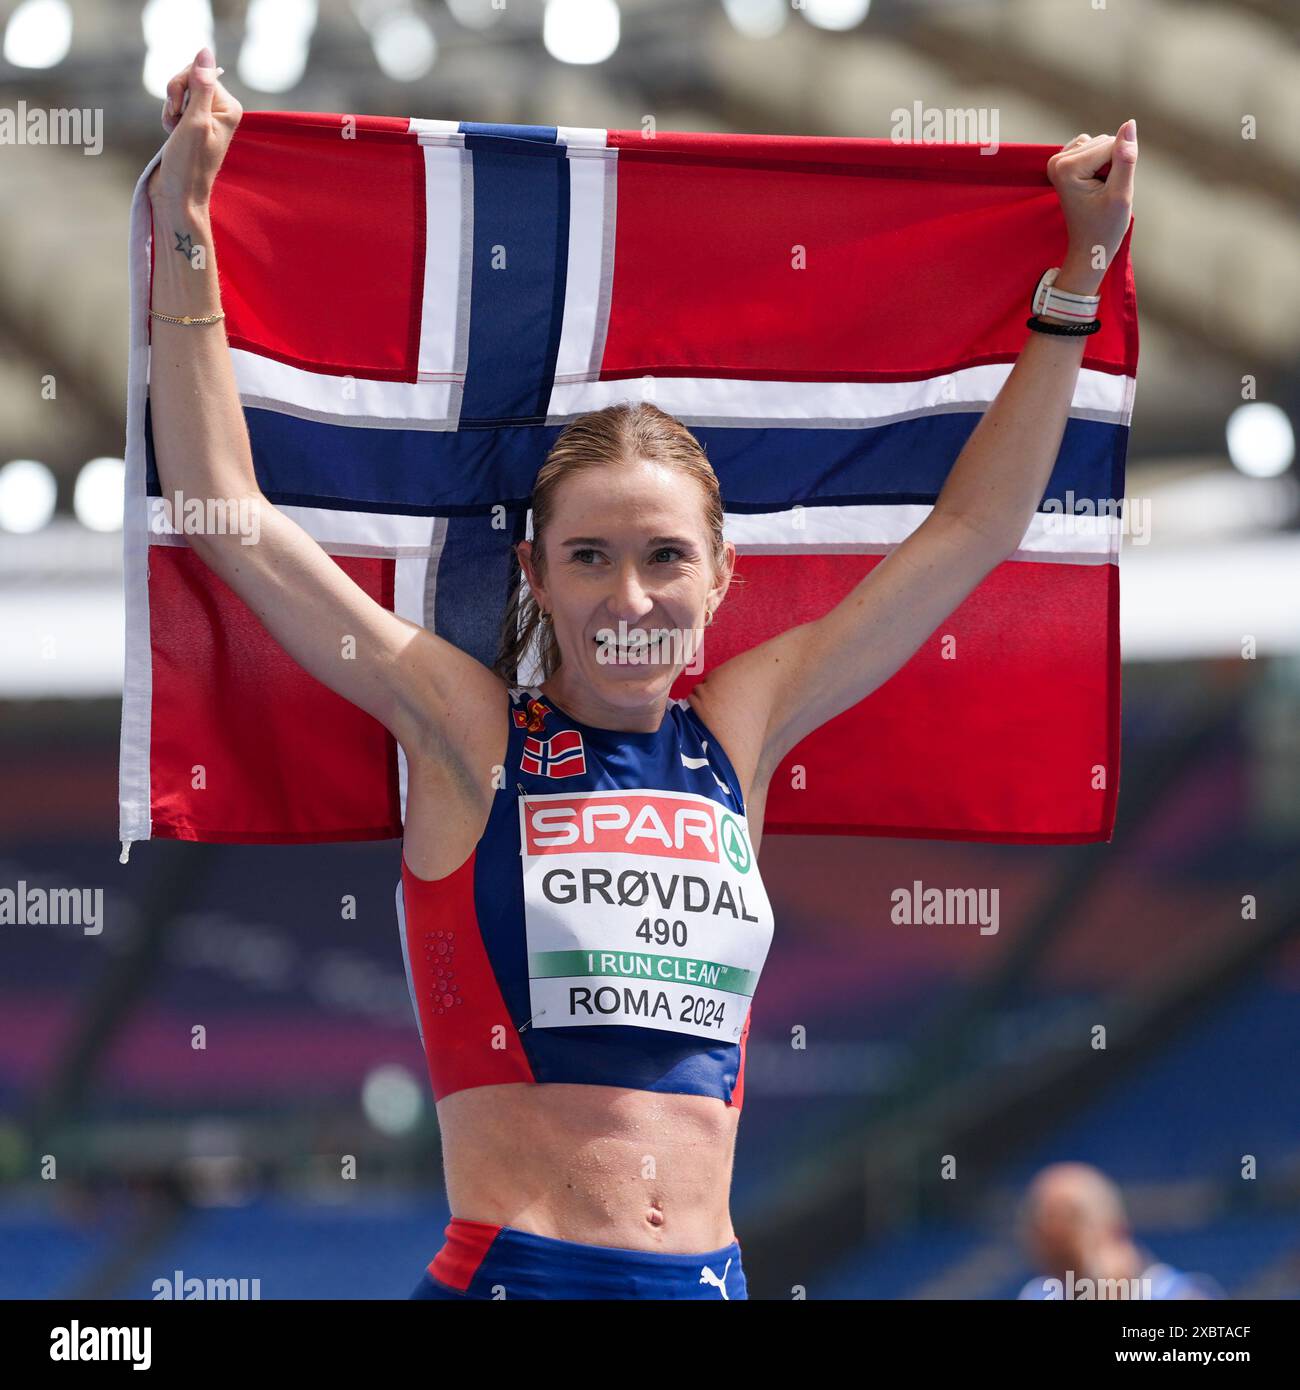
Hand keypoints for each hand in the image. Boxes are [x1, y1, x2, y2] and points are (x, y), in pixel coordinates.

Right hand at [147, 46, 241, 209]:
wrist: (178, 194)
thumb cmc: (188, 164)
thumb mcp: (195, 121)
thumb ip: (201, 85)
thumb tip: (205, 51)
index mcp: (229, 107)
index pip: (199, 71)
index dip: (181, 85)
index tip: (178, 110)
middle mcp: (221, 110)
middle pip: (188, 78)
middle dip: (174, 97)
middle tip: (174, 121)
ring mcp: (207, 117)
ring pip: (179, 92)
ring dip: (169, 109)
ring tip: (173, 132)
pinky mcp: (193, 124)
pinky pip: (175, 105)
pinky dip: (168, 118)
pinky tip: (171, 135)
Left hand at [1046, 120, 1137, 287]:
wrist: (1090, 246)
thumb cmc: (1105, 227)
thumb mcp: (1121, 194)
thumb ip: (1125, 158)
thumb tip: (1130, 123)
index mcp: (1066, 167)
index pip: (1112, 146)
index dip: (1120, 169)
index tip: (1108, 193)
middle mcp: (1057, 160)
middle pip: (1106, 142)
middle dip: (1113, 166)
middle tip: (1104, 194)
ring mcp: (1059, 160)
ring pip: (1104, 144)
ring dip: (1109, 166)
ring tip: (1100, 191)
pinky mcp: (1066, 161)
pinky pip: (1096, 146)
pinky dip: (1102, 162)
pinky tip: (1095, 183)